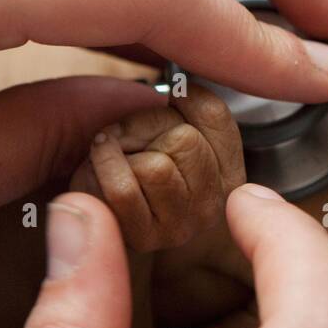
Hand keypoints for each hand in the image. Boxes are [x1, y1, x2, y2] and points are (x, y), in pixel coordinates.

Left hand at [69, 83, 245, 251]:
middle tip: (130, 138)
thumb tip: (184, 88)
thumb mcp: (168, 132)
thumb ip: (190, 110)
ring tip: (116, 157)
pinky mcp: (145, 239)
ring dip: (123, 152)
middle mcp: (212, 205)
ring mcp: (181, 226)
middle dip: (145, 129)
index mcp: (228, 173)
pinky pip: (124, 190)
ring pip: (156, 168)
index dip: (184, 97)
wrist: (104, 218)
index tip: (169, 99)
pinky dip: (104, 167)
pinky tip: (99, 165)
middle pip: (185, 140)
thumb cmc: (134, 167)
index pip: (214, 114)